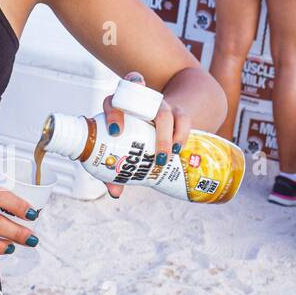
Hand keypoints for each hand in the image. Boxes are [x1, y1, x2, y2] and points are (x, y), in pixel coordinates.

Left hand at [101, 72, 191, 199]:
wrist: (152, 118)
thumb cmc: (128, 137)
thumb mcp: (119, 150)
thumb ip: (113, 170)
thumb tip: (116, 192)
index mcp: (117, 107)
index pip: (112, 103)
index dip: (113, 114)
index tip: (114, 132)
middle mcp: (139, 102)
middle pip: (145, 107)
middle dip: (151, 132)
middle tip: (154, 158)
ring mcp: (158, 105)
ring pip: (166, 113)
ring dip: (167, 137)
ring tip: (165, 159)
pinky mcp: (175, 112)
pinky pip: (183, 119)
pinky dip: (181, 135)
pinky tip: (178, 150)